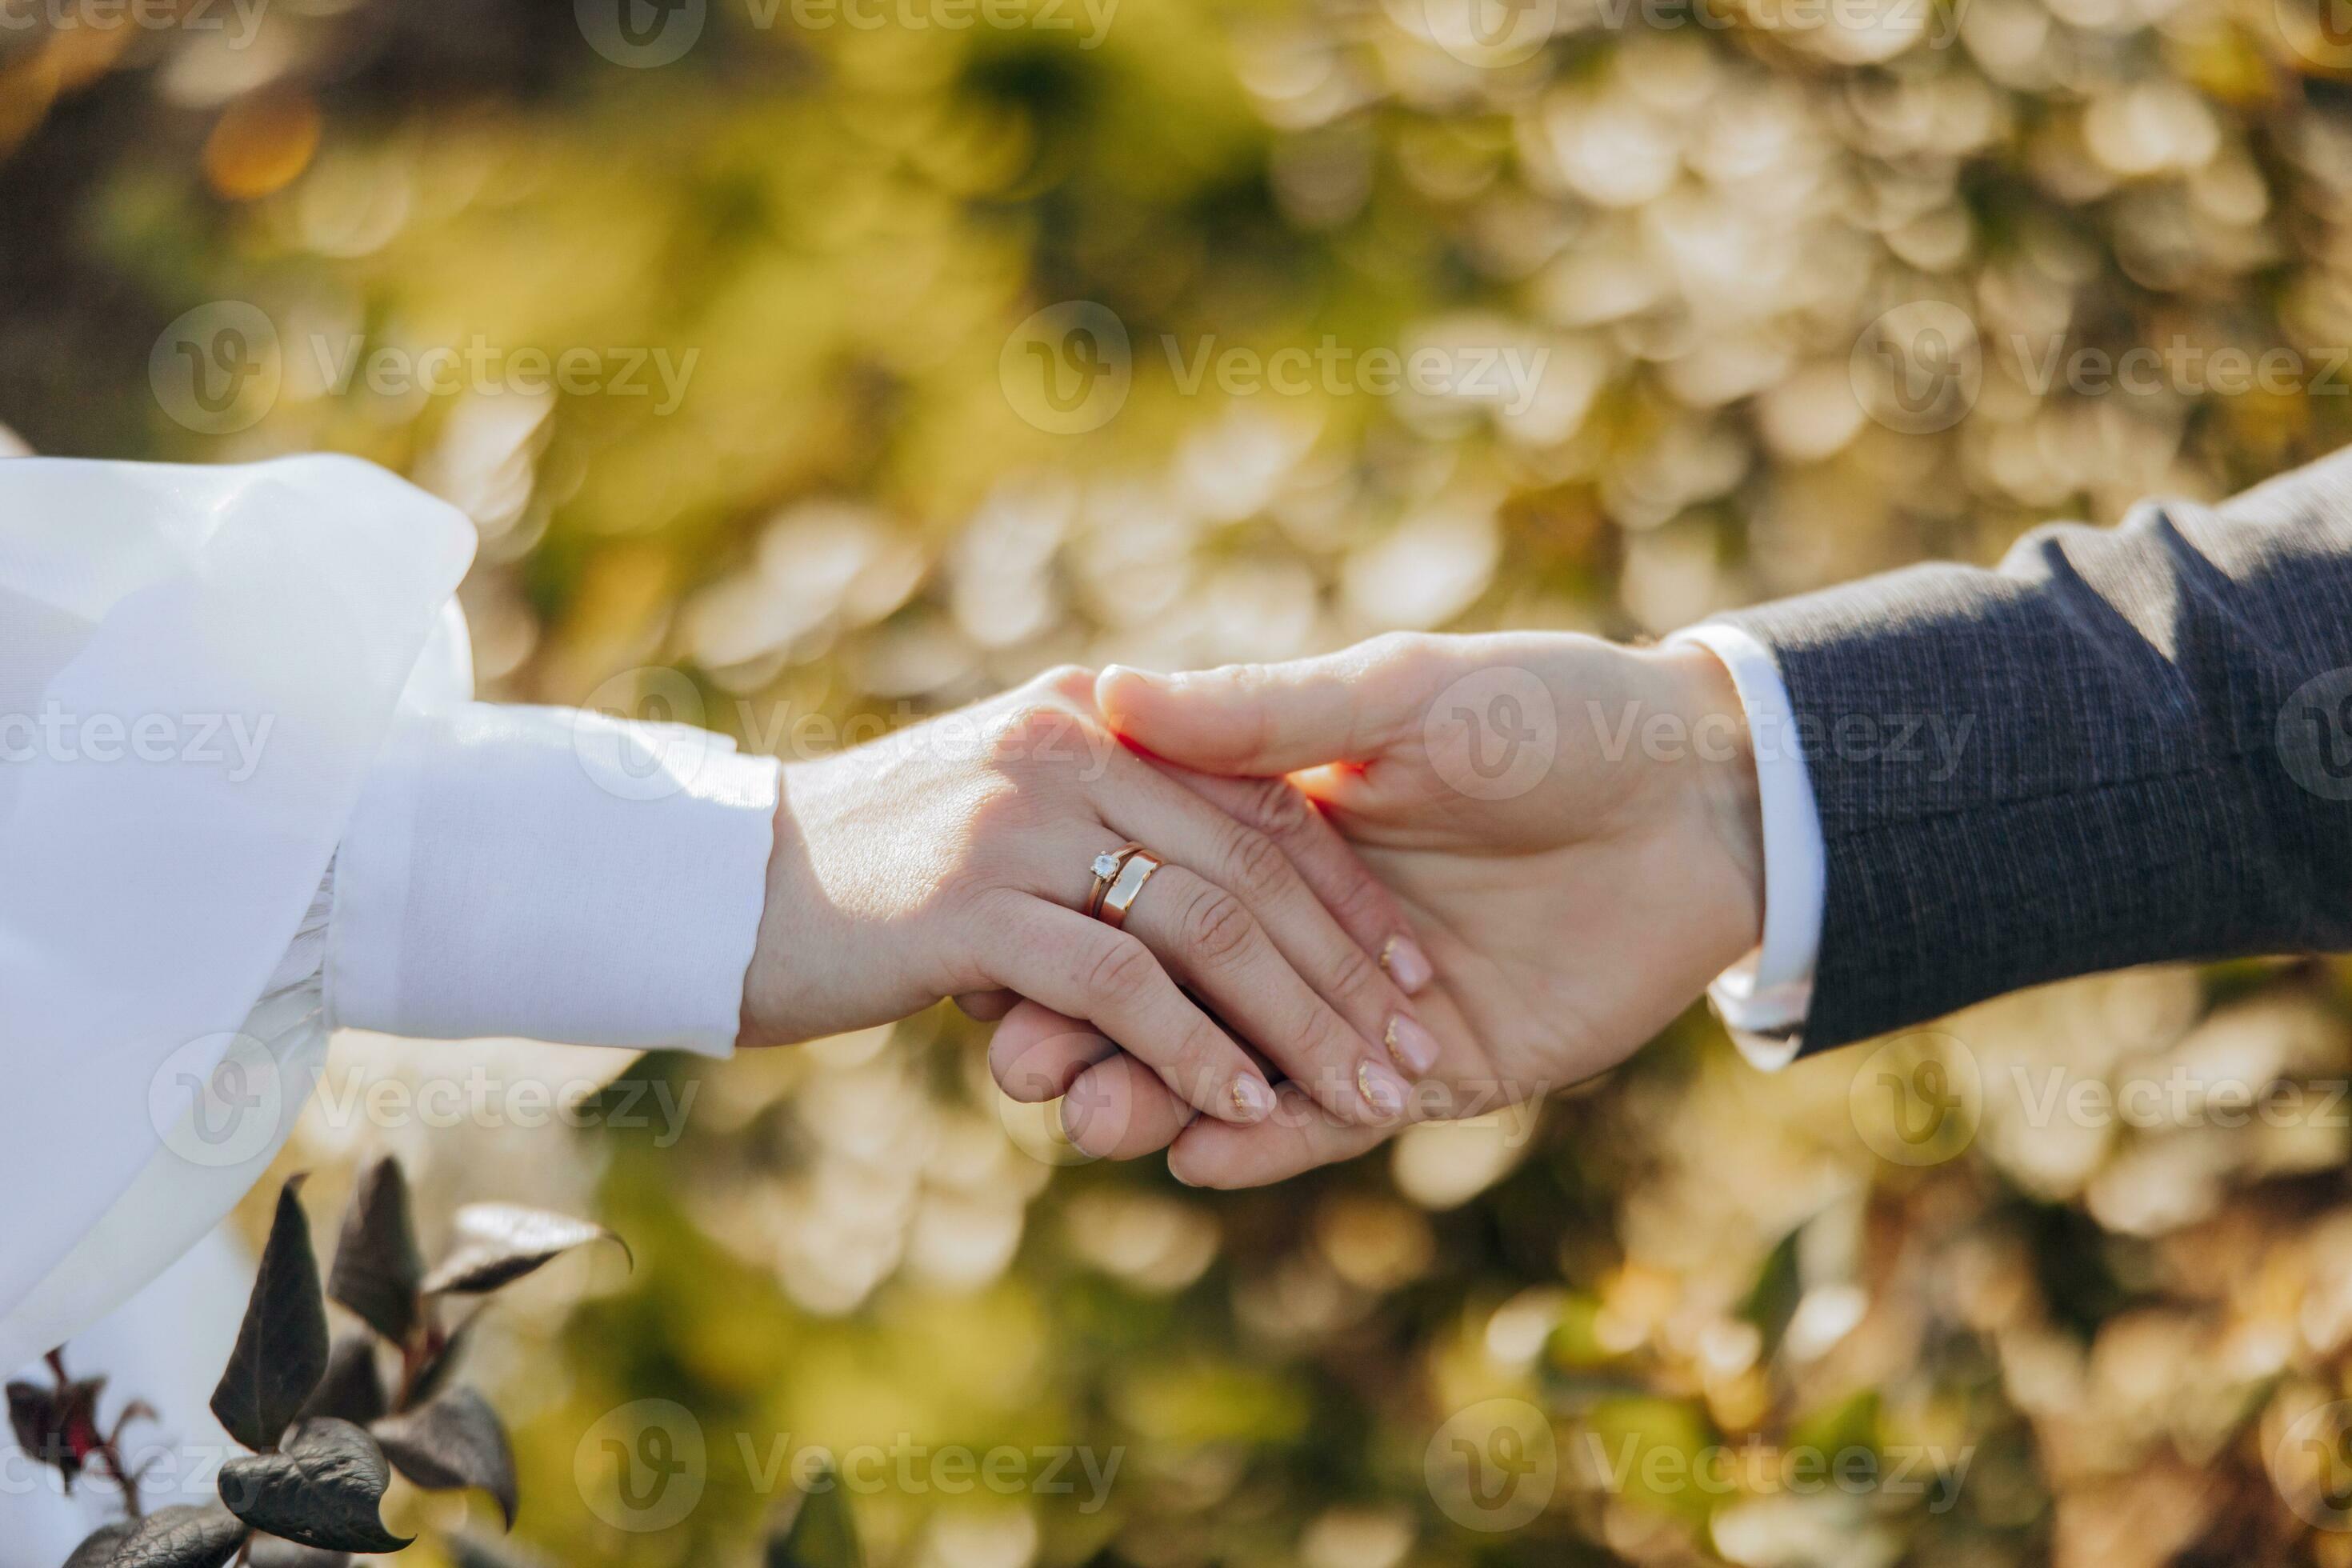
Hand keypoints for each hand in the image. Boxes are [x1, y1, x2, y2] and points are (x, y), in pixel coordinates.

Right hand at [735, 665, 1434, 1130]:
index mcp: (1099, 714)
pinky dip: (1196, 1050)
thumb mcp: (1008, 819)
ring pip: (1208, 924)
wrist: (710, 879)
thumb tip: (1215, 883)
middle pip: (1254, 864)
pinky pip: (1123, 982)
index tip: (1412, 975)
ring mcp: (1024, 817)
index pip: (1261, 800)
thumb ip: (1112, 819)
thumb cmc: (866, 863)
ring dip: (1301, 1022)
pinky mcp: (976, 901)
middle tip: (1416, 1052)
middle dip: (1349, 969)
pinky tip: (1249, 1109)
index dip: (1347, 894)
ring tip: (1373, 1096)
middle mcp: (1075, 744)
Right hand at [984, 632, 1765, 1183]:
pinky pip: (1331, 1120)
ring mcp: (1365, 1001)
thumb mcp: (1398, 697)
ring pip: (1234, 1063)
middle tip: (1014, 1068)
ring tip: (1084, 1119)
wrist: (1705, 796)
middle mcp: (1308, 916)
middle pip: (1169, 984)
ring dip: (1155, 1094)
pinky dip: (1265, 1141)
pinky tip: (1199, 1153)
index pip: (1148, 881)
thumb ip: (1259, 714)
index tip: (988, 950)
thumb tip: (1107, 688)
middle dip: (1087, 1031)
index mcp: (1281, 816)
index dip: (1073, 916)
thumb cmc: (1551, 715)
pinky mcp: (1436, 1071)